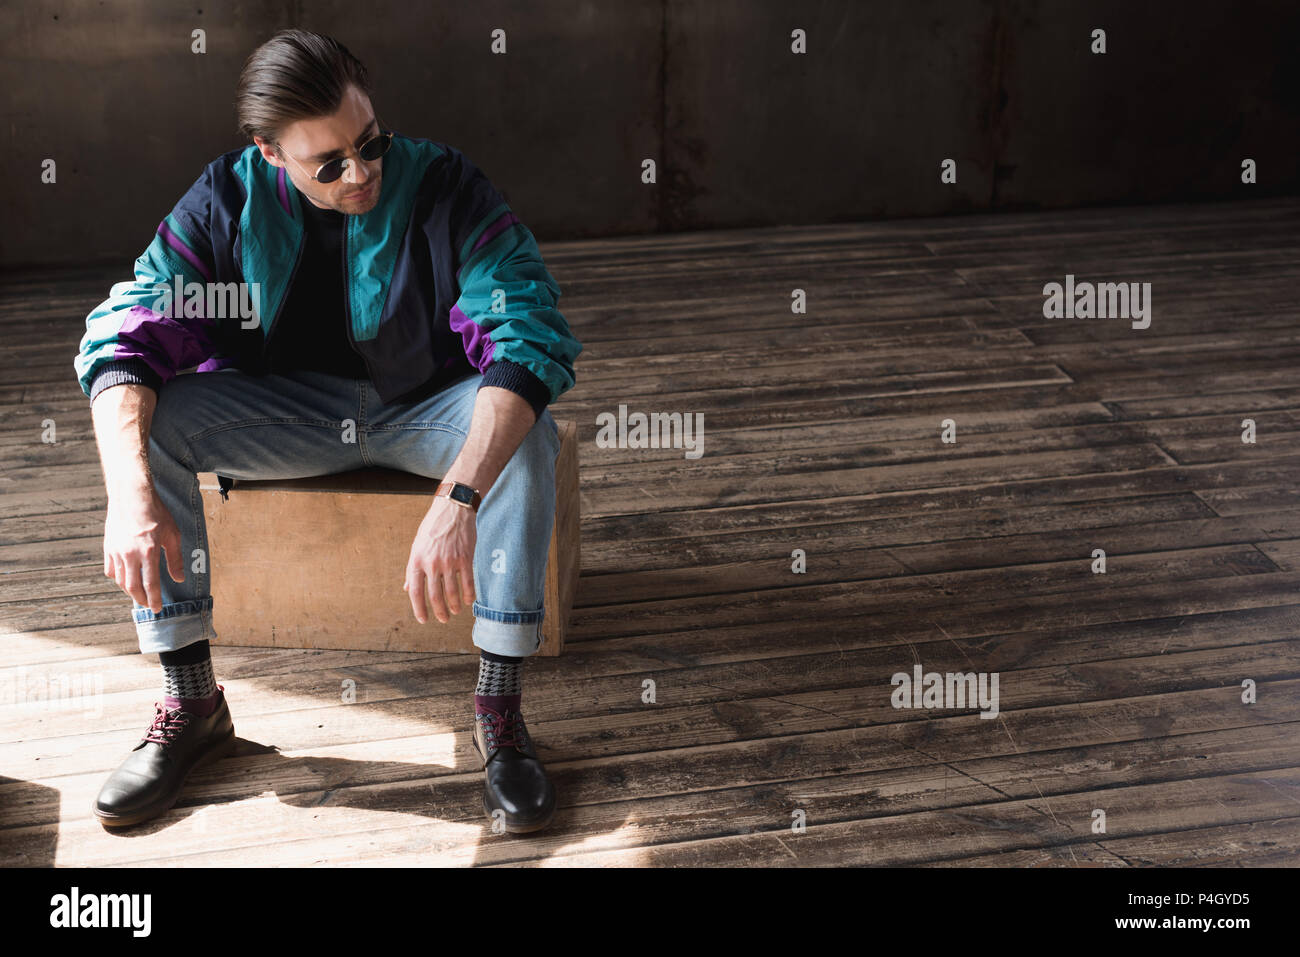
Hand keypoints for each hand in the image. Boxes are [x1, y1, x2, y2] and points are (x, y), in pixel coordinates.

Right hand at [103, 486, 184, 613]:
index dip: (154, 599)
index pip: (150, 584)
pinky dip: (117, 579)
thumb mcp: (172, 535)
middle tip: (149, 605)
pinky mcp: (108, 547)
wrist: (132, 496)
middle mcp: (130, 554)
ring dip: (129, 591)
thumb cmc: (157, 513)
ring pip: (120, 580)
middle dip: (141, 600)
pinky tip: (125, 580)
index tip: (158, 609)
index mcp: (148, 551)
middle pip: (133, 586)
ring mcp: (116, 551)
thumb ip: (175, 559)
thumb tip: (179, 578)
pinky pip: (110, 570)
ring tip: (139, 595)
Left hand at [404, 498, 476, 623]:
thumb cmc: (433, 527)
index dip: (419, 609)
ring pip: (452, 592)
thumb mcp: (417, 546)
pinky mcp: (465, 557)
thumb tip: (408, 588)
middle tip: (443, 619)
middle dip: (439, 611)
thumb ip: (413, 569)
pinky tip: (468, 600)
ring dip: (454, 605)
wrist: (453, 508)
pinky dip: (468, 595)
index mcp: (417, 560)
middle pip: (435, 596)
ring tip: (455, 611)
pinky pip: (467, 582)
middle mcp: (432, 563)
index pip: (416, 592)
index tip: (423, 619)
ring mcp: (449, 561)